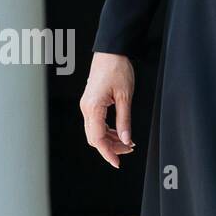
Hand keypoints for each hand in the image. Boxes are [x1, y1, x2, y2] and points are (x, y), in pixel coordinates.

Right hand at [80, 53, 136, 167]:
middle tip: (129, 150)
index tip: (118, 162)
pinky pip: (97, 123)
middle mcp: (86, 109)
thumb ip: (125, 120)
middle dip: (111, 147)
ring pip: (95, 132)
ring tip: (128, 142)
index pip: (98, 139)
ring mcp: (86, 106)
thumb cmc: (118, 70)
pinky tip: (120, 132)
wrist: (110, 53)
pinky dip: (108, 130)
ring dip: (110, 139)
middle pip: (95, 138)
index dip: (108, 153)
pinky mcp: (90, 103)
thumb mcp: (126, 96)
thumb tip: (126, 140)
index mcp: (93, 108)